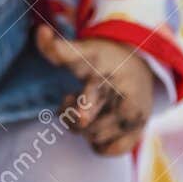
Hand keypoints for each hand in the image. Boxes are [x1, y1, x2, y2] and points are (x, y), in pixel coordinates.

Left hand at [35, 31, 153, 156]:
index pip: (94, 93)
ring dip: (81, 126)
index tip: (81, 115)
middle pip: (85, 122)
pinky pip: (106, 151)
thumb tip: (40, 30)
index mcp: (108, 76)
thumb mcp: (83, 51)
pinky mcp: (137, 133)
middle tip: (71, 98)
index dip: (84, 104)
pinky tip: (100, 125)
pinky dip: (97, 142)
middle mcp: (124, 99)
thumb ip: (57, 48)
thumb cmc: (104, 61)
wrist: (142, 67)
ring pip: (91, 136)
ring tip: (87, 109)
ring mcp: (132, 118)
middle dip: (72, 114)